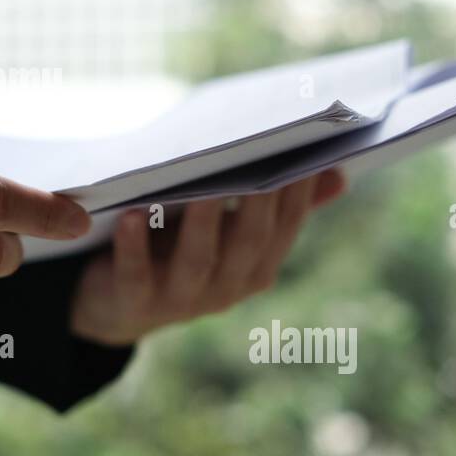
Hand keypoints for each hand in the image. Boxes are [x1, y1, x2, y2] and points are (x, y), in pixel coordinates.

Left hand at [70, 170, 345, 345]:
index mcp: (256, 267)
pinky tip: (129, 215)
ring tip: (199, 188)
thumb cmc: (178, 249)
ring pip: (198, 261)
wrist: (118, 306)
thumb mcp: (227, 229)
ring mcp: (183, 299)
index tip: (298, 149)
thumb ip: (274, 205)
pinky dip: (134, 247)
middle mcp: (228, 287)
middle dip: (256, 202)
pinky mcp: (136, 303)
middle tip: (255, 157)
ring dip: (201, 224)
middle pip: (249, 242)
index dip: (295, 192)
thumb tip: (337, 173)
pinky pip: (137, 275)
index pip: (284, 227)